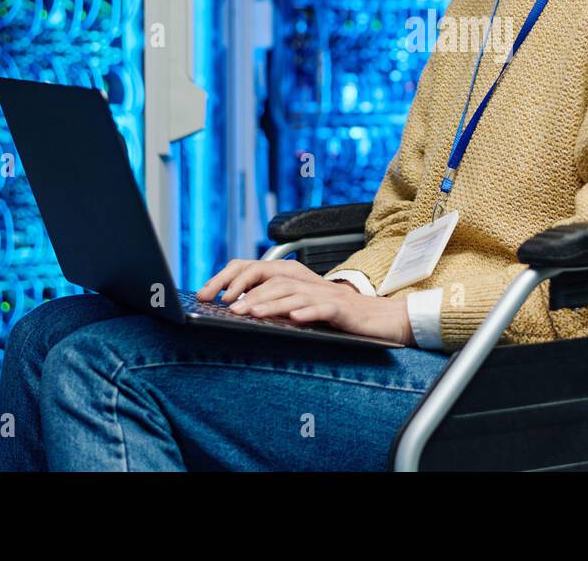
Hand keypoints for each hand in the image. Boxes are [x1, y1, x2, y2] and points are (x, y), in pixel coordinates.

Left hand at [196, 260, 414, 345]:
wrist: (379, 319)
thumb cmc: (339, 316)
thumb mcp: (302, 307)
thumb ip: (275, 303)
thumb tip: (237, 308)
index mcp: (295, 278)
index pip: (256, 269)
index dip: (231, 278)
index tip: (208, 294)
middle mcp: (307, 281)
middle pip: (271, 278)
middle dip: (245, 290)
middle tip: (225, 306)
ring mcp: (324, 294)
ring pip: (292, 293)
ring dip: (268, 303)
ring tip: (249, 313)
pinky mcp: (341, 309)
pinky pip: (321, 308)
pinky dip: (306, 312)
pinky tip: (293, 319)